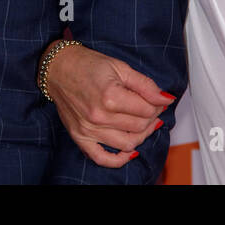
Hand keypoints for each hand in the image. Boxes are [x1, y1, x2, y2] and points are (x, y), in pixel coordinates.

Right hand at [43, 42, 175, 167]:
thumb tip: (166, 99)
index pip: (147, 110)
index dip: (157, 105)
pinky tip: (129, 151)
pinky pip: (102, 158)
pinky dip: (119, 159)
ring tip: (142, 124)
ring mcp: (88, 130)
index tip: (157, 100)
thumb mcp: (120, 67)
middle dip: (151, 118)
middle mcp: (99, 116)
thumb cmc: (87, 65)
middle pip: (139, 127)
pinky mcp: (80, 137)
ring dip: (141, 136)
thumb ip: (146, 85)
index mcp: (110, 96)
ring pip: (127, 143)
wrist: (58, 68)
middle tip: (151, 108)